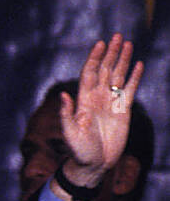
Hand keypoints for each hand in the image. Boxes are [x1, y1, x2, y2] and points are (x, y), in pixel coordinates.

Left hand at [57, 34, 143, 186]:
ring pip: (118, 76)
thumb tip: (63, 95)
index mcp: (84, 100)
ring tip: (128, 43)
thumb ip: (67, 114)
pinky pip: (130, 90)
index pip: (89, 74)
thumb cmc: (79, 151)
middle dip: (111, 53)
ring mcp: (110, 103)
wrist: (94, 164)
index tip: (100, 43)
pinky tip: (138, 65)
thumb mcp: (70, 133)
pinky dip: (134, 77)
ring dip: (123, 60)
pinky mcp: (123, 110)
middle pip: (105, 70)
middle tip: (117, 36)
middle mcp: (97, 98)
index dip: (94, 58)